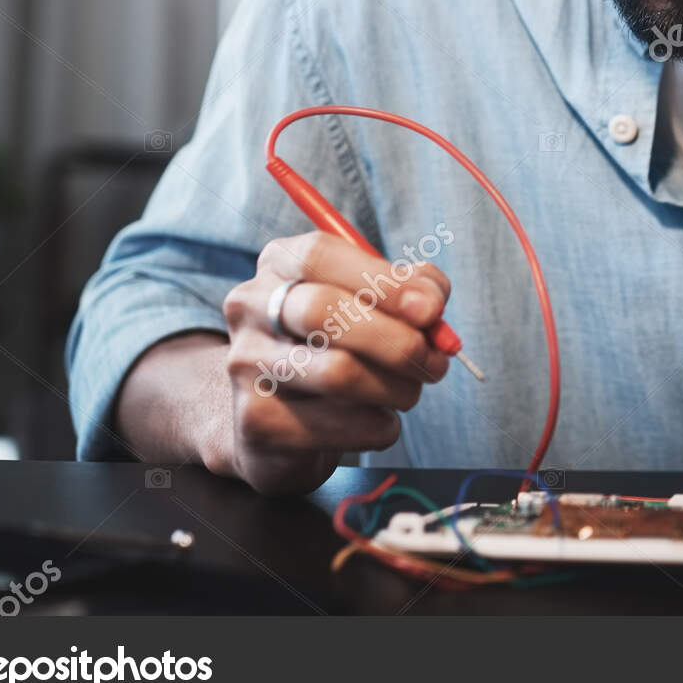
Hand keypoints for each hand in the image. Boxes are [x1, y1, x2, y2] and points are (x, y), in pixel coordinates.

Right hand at [218, 231, 452, 493]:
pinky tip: (380, 420)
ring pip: (337, 373)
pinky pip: (339, 426)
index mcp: (279, 263)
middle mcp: (251, 307)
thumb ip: (412, 291)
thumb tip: (430, 307)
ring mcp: (246, 365)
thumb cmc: (338, 345)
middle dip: (397, 340)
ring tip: (410, 392)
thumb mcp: (374, 303)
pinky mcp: (256, 422)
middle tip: (436, 363)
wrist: (279, 420)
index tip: (431, 311)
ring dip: (397, 388)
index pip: (320, 256)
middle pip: (323, 311)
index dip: (383, 281)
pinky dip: (380, 426)